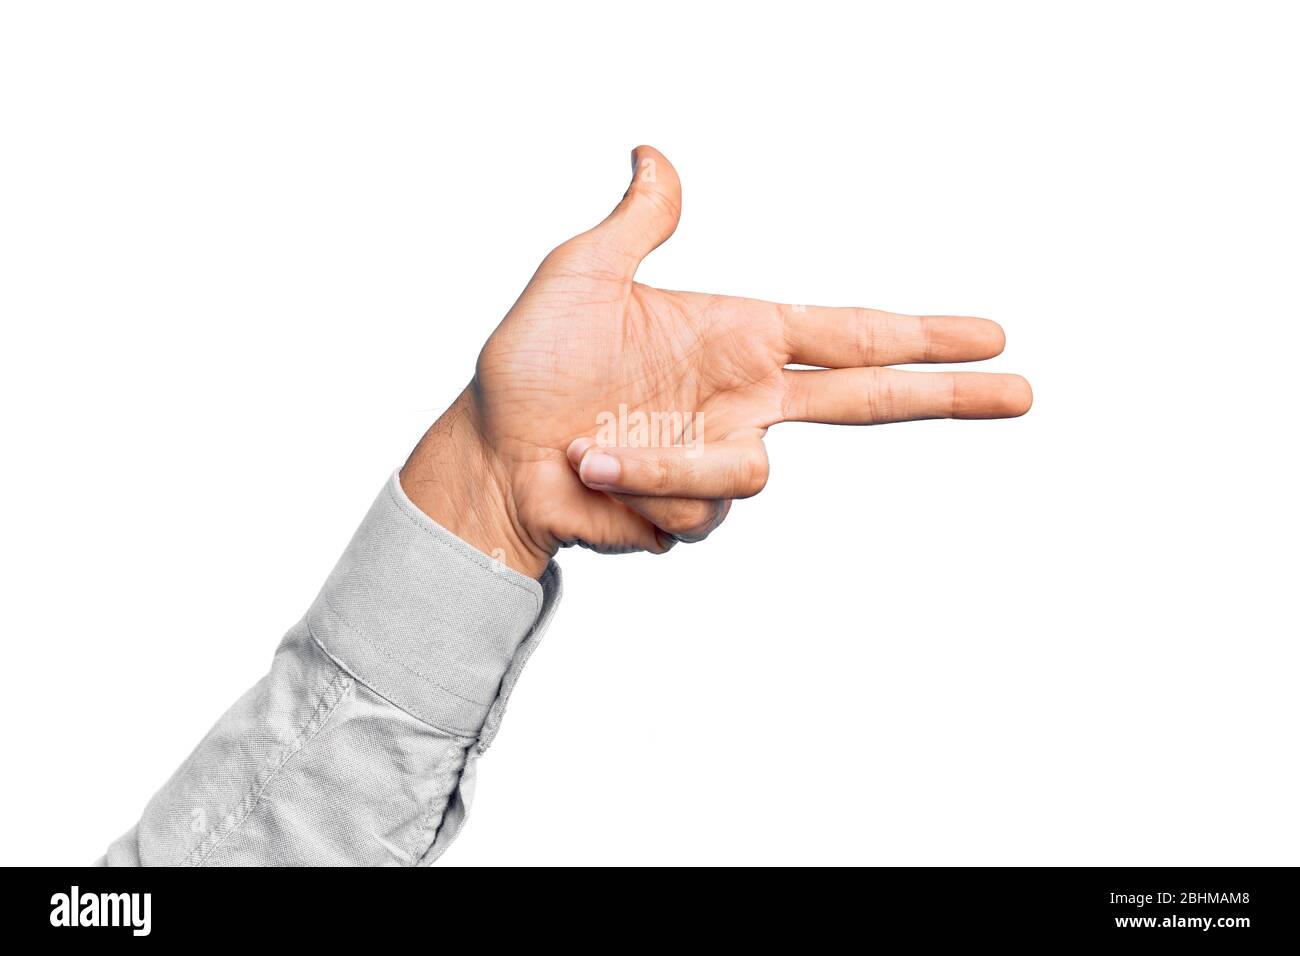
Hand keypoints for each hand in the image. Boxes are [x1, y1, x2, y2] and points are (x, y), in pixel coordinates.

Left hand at [402, 146, 1031, 576]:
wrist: (490, 457)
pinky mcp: (688, 511)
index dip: (919, 333)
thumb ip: (637, 224)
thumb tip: (653, 155)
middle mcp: (742, 402)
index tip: (988, 333)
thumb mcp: (578, 277)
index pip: (847, 334)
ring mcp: (718, 461)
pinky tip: (590, 476)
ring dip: (660, 462)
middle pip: (867, 402)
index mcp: (735, 340)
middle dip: (944, 395)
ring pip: (745, 475)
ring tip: (587, 448)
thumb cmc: (528, 367)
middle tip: (1022, 391)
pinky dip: (631, 491)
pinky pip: (690, 509)